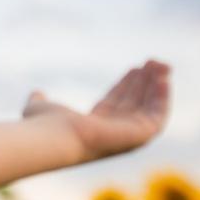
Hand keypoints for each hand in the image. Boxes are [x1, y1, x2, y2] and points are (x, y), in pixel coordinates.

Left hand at [22, 59, 170, 163]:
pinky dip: (163, 97)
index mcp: (93, 127)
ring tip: (161, 64)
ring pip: (148, 107)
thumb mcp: (38, 107)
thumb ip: (39, 100)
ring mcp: (127, 136)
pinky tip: (164, 79)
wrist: (54, 136)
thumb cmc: (44, 124)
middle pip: (134, 104)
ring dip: (157, 85)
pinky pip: (158, 115)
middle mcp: (112, 133)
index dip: (126, 85)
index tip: (135, 68)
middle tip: (152, 62)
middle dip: (144, 82)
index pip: (115, 103)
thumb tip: (36, 93)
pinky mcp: (140, 136)